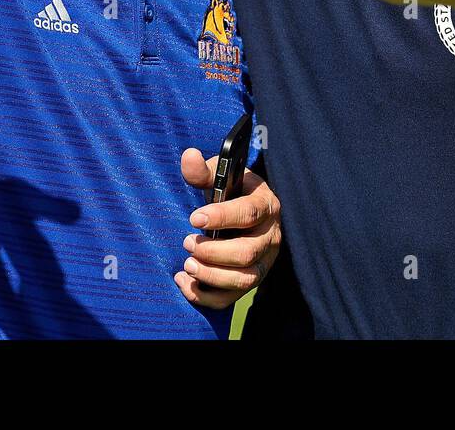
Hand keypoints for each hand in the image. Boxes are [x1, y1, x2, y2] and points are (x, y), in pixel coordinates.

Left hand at [175, 147, 281, 309]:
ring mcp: (263, 262)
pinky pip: (232, 298)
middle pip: (247, 252)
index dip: (221, 217)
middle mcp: (270, 236)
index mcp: (265, 205)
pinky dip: (206, 296)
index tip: (194, 217)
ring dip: (212, 276)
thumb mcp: (221, 176)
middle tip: (187, 243)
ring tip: (186, 264)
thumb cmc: (231, 191)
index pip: (248, 213)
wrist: (244, 212)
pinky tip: (184, 282)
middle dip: (213, 252)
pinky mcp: (251, 281)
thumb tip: (189, 156)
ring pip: (244, 279)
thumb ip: (203, 171)